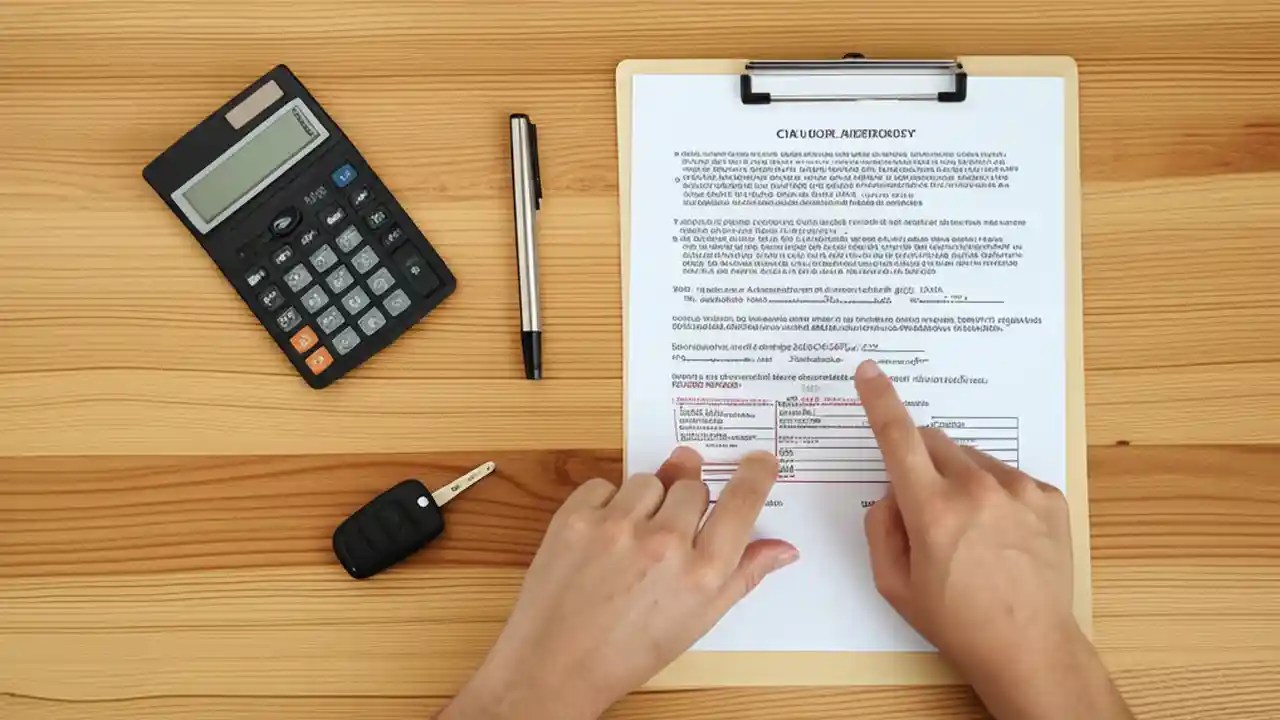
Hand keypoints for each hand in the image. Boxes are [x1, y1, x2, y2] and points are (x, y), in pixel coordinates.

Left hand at [439, 448, 795, 719]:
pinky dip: (604, 504)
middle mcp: (665, 544)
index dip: (756, 474)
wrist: (556, 664)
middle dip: (684, 503)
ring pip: (649, 480)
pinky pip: (604, 484)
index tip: (759, 459)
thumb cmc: (629, 650)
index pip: (743, 502)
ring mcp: (617, 527)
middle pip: (693, 485)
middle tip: (666, 536)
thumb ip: (742, 576)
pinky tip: (600, 538)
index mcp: (702, 574)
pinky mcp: (576, 517)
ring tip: (628, 542)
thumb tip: (784, 548)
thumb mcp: (697, 621)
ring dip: (644, 501)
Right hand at [855, 359, 1129, 719]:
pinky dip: (996, 495)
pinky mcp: (1048, 497)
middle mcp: (976, 488)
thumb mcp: (894, 583)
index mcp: (932, 508)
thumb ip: (880, 527)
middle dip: (921, 461)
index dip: (879, 399)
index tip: (869, 372)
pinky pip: (1008, 478)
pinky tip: (1000, 536)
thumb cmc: (956, 621)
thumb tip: (890, 494)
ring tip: (971, 531)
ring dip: (961, 480)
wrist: (1030, 647)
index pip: (897, 436)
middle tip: (925, 506)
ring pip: (972, 460)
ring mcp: (1019, 490)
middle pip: (935, 442)